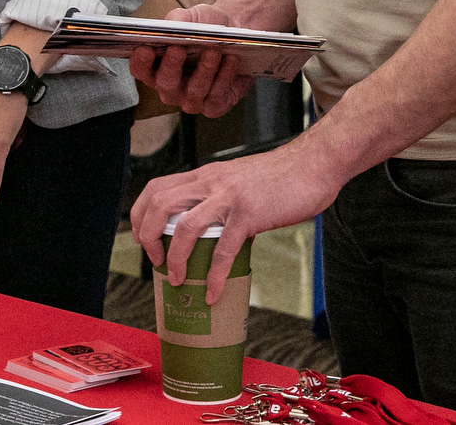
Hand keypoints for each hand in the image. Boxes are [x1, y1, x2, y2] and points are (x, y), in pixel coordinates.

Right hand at [127, 4, 255, 117]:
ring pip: (193, 92)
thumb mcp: (192, 17)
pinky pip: (215, 99)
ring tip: (214, 52)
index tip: (145, 48)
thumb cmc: (207, 28)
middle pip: (164, 84)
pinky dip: (224, 79)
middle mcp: (170, 88)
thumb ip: (178, 19)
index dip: (140, 62)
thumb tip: (169, 26)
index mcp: (156, 67)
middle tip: (178, 49)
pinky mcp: (213, 107)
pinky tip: (231, 61)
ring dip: (204, 71)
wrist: (237, 37)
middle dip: (171, 67)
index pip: (140, 70)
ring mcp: (191, 100)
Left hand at [133, 134, 348, 302]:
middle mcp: (210, 182)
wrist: (313, 164)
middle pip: (159, 203)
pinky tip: (213, 292)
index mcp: (205, 175)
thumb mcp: (238, 181)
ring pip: (184, 226)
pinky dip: (214, 275)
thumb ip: (220, 199)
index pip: (157, 187)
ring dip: (175, 258)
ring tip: (177, 280)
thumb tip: (211, 229)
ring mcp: (228, 197)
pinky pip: (223, 249)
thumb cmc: (280, 177)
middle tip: (154, 260)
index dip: (141, 213)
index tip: (142, 237)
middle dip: (148, 234)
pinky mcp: (249, 214)